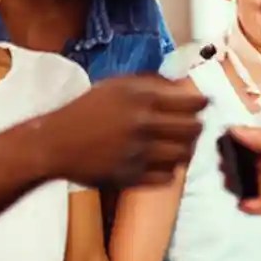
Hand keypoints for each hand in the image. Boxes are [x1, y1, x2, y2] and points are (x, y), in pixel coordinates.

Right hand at [42, 75, 206, 187]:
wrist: (55, 143)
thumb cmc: (85, 111)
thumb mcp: (116, 86)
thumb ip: (149, 84)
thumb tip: (182, 84)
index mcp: (141, 99)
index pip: (191, 103)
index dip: (203, 104)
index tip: (205, 105)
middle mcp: (143, 125)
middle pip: (193, 130)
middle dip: (198, 127)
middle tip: (196, 126)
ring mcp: (138, 153)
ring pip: (183, 155)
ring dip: (186, 149)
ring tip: (179, 145)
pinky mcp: (132, 176)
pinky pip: (167, 177)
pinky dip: (169, 169)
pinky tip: (162, 161)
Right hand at [225, 127, 260, 225]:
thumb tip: (233, 129)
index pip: (243, 142)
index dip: (231, 142)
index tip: (220, 141)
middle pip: (237, 163)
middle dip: (228, 162)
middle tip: (225, 163)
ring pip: (239, 183)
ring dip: (232, 181)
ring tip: (232, 179)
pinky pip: (248, 204)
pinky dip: (243, 202)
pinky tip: (246, 200)